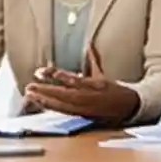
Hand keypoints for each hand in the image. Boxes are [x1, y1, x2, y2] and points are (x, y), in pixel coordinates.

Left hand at [22, 46, 139, 123]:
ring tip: (30, 95)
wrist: (130, 107)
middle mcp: (90, 97)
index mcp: (96, 85)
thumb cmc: (115, 90)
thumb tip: (89, 45)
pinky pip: (64, 112)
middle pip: (64, 95)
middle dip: (46, 90)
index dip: (58, 76)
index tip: (43, 71)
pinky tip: (40, 103)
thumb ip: (94, 60)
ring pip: (62, 105)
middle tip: (30, 86)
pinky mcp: (83, 116)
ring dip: (45, 100)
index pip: (74, 80)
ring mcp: (86, 108)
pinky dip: (51, 107)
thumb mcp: (104, 75)